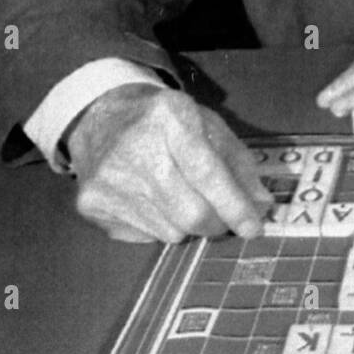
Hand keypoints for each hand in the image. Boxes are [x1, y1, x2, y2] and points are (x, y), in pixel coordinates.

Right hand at [65, 84, 272, 243]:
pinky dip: (160, 226)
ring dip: (188, 226)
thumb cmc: (164, 122)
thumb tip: (262, 204)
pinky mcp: (91, 204)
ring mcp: (109, 180)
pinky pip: (143, 236)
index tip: (255, 227)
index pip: (208, 173)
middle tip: (223, 220)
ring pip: (170, 231)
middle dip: (217, 224)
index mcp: (170, 118)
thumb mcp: (206, 125)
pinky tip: (152, 200)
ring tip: (181, 198)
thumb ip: (238, 163)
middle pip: (191, 212)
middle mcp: (135, 149)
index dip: (235, 206)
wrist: (99, 117)